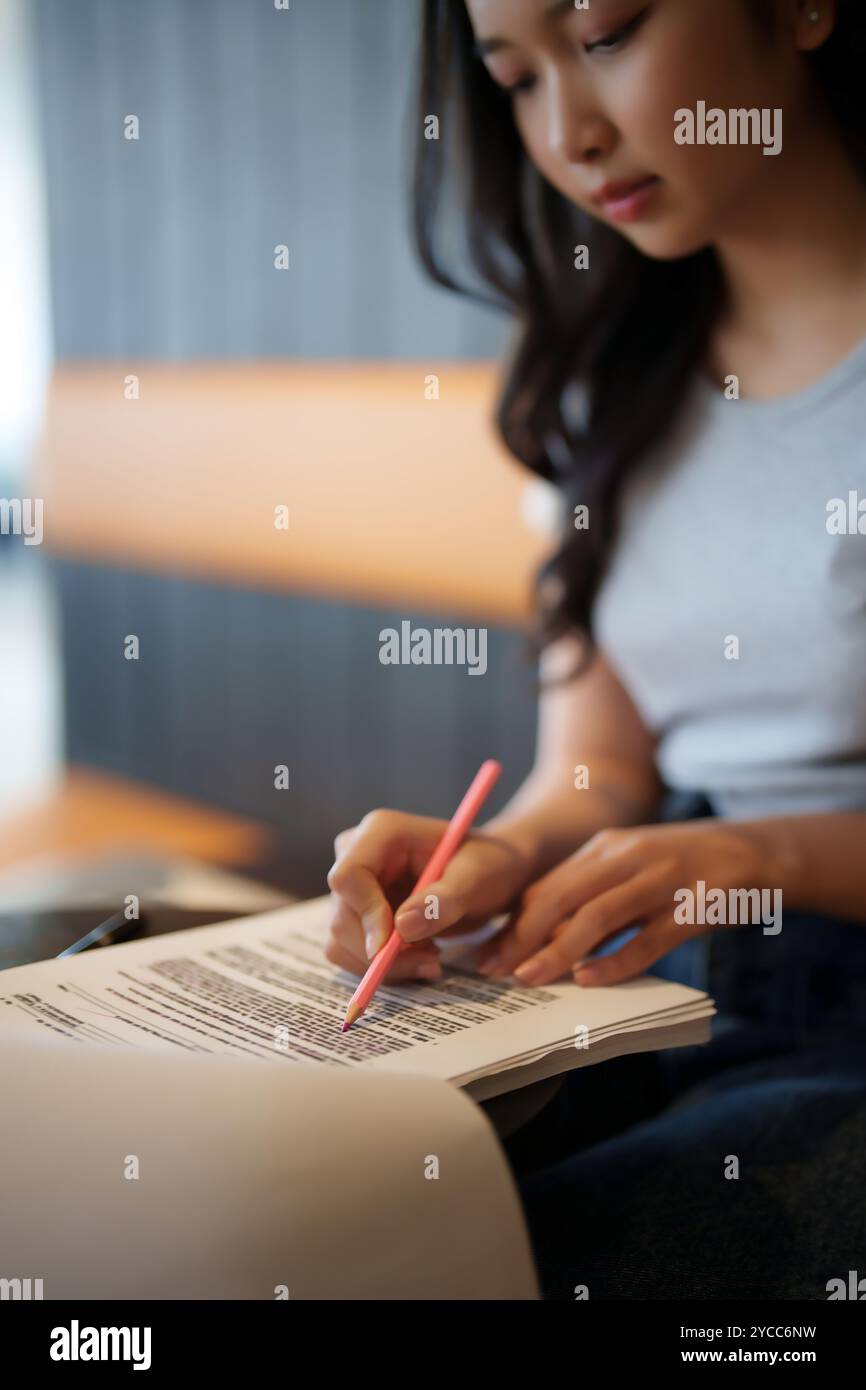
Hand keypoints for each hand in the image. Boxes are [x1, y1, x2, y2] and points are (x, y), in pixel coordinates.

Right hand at [324, 810, 538, 980]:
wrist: (493, 873)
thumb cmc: (488, 865)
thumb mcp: (477, 878)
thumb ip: (444, 900)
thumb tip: (402, 927)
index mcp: (381, 832)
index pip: (348, 876)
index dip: (364, 915)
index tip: (391, 949)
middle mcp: (358, 855)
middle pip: (342, 915)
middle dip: (379, 952)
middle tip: (431, 964)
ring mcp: (356, 886)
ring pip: (342, 940)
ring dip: (384, 964)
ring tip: (432, 959)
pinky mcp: (359, 913)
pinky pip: (352, 951)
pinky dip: (384, 966)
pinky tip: (421, 956)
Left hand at [473, 820, 775, 986]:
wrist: (750, 852)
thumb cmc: (679, 866)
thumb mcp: (630, 867)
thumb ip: (590, 894)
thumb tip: (540, 937)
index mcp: (605, 849)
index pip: (546, 886)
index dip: (512, 921)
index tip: (486, 952)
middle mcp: (625, 859)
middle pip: (561, 897)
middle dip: (521, 936)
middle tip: (494, 970)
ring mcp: (658, 882)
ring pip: (596, 917)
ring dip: (557, 950)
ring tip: (528, 978)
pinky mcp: (690, 909)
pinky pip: (645, 940)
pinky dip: (614, 962)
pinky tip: (588, 980)